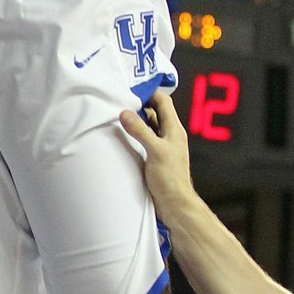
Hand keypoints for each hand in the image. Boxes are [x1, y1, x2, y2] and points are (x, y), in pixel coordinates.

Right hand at [118, 88, 194, 221]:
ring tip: (118, 117)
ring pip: (148, 126)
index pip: (163, 102)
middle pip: (154, 112)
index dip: (149, 93)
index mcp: (174, 130)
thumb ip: (141, 131)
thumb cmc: (170, 179)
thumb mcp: (155, 151)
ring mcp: (162, 146)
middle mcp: (169, 135)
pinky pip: (143, 139)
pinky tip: (123, 137)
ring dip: (136, 121)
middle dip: (139, 105)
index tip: (131, 89)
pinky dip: (134, 135)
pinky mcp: (154, 157)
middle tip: (120, 101)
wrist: (174, 204)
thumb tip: (126, 113)